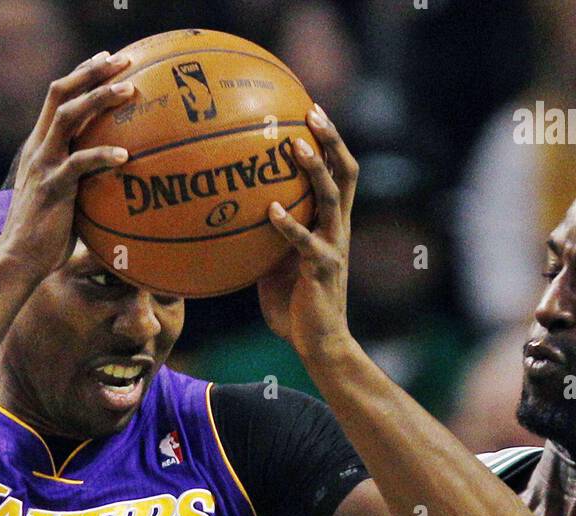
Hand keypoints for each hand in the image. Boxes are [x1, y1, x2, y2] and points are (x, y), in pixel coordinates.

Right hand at [0, 51, 135, 280]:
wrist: (19, 261)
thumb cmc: (47, 238)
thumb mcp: (66, 201)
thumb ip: (84, 183)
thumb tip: (119, 185)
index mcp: (40, 146)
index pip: (58, 97)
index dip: (82, 74)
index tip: (108, 59)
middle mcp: (39, 147)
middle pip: (61, 93)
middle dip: (93, 71)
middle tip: (125, 60)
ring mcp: (44, 165)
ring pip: (68, 116)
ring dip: (99, 98)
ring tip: (129, 91)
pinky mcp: (52, 187)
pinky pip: (79, 163)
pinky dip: (102, 155)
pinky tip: (125, 156)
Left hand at [257, 106, 356, 357]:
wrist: (319, 345)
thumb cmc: (295, 307)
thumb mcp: (275, 265)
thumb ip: (264, 239)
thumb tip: (230, 218)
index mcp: (331, 225)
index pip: (339, 173)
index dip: (330, 141)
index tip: (311, 110)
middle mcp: (338, 229)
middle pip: (345, 172)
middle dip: (332, 139)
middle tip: (312, 111)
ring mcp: (333, 247)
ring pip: (332, 197)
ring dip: (315, 169)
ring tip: (296, 145)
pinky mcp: (322, 270)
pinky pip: (305, 242)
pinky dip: (288, 225)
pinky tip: (269, 209)